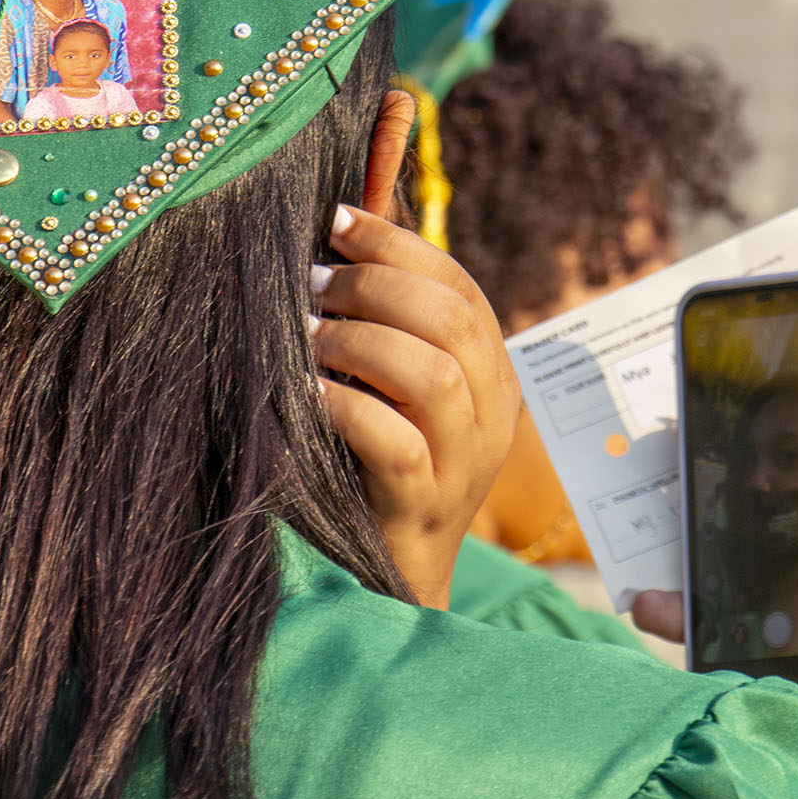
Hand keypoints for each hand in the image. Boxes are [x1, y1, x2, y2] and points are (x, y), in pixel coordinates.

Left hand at [311, 201, 520, 608]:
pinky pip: (395, 444)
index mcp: (492, 374)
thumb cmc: (376, 464)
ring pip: (433, 376)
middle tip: (312, 285)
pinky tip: (305, 391)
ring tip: (308, 338)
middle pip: (452, 321)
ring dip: (360, 341)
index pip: (460, 286)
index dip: (398, 245)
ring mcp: (464, 466)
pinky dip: (345, 407)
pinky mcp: (422, 507)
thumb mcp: (394, 387)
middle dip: (375, 287)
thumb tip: (336, 232)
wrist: (389, 578)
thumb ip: (385, 322)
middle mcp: (491, 415)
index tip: (336, 220)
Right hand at [628, 365, 797, 757]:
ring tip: (644, 541)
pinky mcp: (774, 674)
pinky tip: (654, 605)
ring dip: (683, 569)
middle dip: (701, 513)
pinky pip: (715, 643)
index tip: (705, 418)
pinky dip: (682, 626)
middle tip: (656, 478)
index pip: (794, 485)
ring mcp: (794, 628)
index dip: (752, 456)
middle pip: (748, 536)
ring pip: (724, 587)